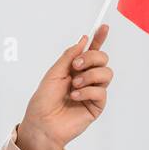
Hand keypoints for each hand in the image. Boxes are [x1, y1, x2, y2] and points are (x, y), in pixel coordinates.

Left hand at [16, 24, 112, 149]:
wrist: (42, 123)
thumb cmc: (43, 100)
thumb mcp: (54, 73)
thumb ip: (70, 56)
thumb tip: (84, 39)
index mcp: (75, 69)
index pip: (91, 51)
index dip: (99, 38)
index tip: (104, 26)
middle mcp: (87, 78)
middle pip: (103, 58)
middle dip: (91, 57)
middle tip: (76, 66)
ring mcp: (93, 92)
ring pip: (107, 73)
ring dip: (89, 75)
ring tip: (74, 84)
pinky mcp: (97, 105)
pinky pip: (101, 91)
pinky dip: (87, 91)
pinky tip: (75, 96)